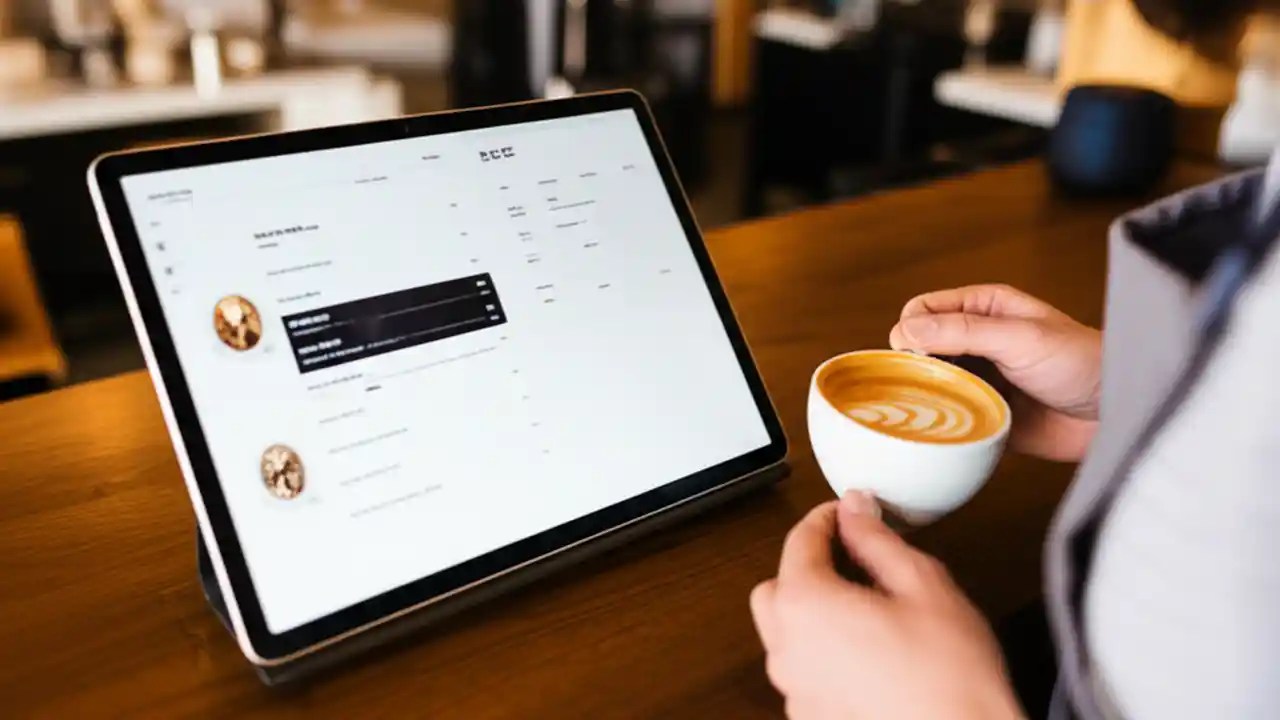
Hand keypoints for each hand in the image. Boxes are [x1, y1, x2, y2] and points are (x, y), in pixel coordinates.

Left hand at [751, 494, 1022, 719]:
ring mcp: (795, 690)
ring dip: (811, 614)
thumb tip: (856, 510)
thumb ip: (877, 539)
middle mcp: (787, 650)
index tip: (846, 513)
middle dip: (807, 568)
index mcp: (806, 606)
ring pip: (784, 634)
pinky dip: (821, 655)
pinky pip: (801, 673)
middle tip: (851, 560)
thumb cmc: (950, 677)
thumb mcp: (921, 584)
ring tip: (864, 610)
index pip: (799, 540)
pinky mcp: (810, 717)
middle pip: (776, 588)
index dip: (825, 518)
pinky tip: (866, 654)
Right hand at [889, 284, 1101, 461]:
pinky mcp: (983, 416)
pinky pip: (946, 420)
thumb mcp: (1019, 338)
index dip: (911, 331)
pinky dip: (939, 425)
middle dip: (913, 367)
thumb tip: (904, 330)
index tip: (918, 357)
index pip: (922, 310)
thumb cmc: (1080, 363)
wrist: (1118, 415)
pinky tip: (946, 431)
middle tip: (931, 388)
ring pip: (927, 385)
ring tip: (938, 411)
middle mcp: (976, 342)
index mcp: (982, 309)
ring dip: (925, 398)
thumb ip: (962, 332)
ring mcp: (978, 380)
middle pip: (918, 349)